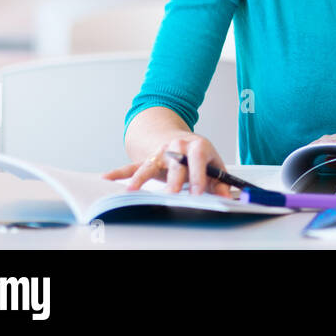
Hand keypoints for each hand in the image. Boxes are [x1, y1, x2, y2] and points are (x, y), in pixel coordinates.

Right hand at [102, 133, 233, 197]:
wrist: (180, 138)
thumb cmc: (199, 154)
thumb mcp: (214, 164)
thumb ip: (221, 182)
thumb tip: (227, 198)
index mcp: (197, 146)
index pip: (198, 158)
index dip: (199, 175)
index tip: (198, 192)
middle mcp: (177, 147)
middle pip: (174, 163)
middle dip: (173, 178)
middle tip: (172, 194)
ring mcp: (160, 153)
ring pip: (149, 165)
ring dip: (141, 178)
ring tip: (132, 191)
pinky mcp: (147, 159)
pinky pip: (132, 166)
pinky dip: (120, 173)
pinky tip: (108, 179)